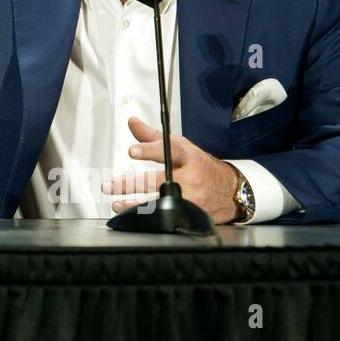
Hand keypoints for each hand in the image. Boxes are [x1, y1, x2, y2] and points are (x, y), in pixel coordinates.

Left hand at [100, 116, 240, 223]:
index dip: (150, 151)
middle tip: (109, 185)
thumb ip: (153, 137)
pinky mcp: (192, 215)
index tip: (132, 151)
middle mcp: (190, 179)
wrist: (230, 190)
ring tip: (116, 203)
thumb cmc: (201, 166)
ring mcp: (192, 199)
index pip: (169, 151)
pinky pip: (167, 217)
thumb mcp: (181, 147)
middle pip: (158, 181)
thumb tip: (132, 122)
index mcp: (188, 158)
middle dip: (130, 184)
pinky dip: (148, 219)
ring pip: (160, 203)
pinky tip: (133, 217)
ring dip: (134, 205)